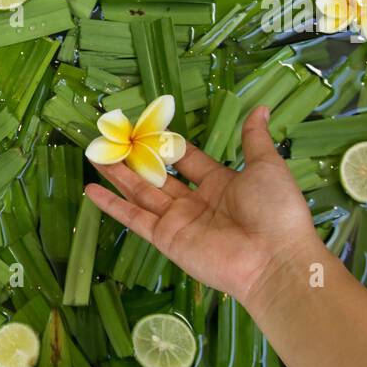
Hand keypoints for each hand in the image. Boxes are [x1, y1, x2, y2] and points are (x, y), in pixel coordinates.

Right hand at [85, 106, 320, 304]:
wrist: (274, 258)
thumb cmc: (275, 210)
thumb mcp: (267, 166)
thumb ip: (254, 139)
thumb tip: (261, 108)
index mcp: (220, 183)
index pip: (186, 158)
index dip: (165, 144)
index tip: (143, 128)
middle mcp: (195, 201)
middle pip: (157, 175)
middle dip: (134, 159)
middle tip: (110, 141)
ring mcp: (178, 221)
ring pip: (141, 193)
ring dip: (118, 176)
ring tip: (94, 156)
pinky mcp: (166, 239)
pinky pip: (135, 219)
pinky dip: (113, 206)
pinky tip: (92, 191)